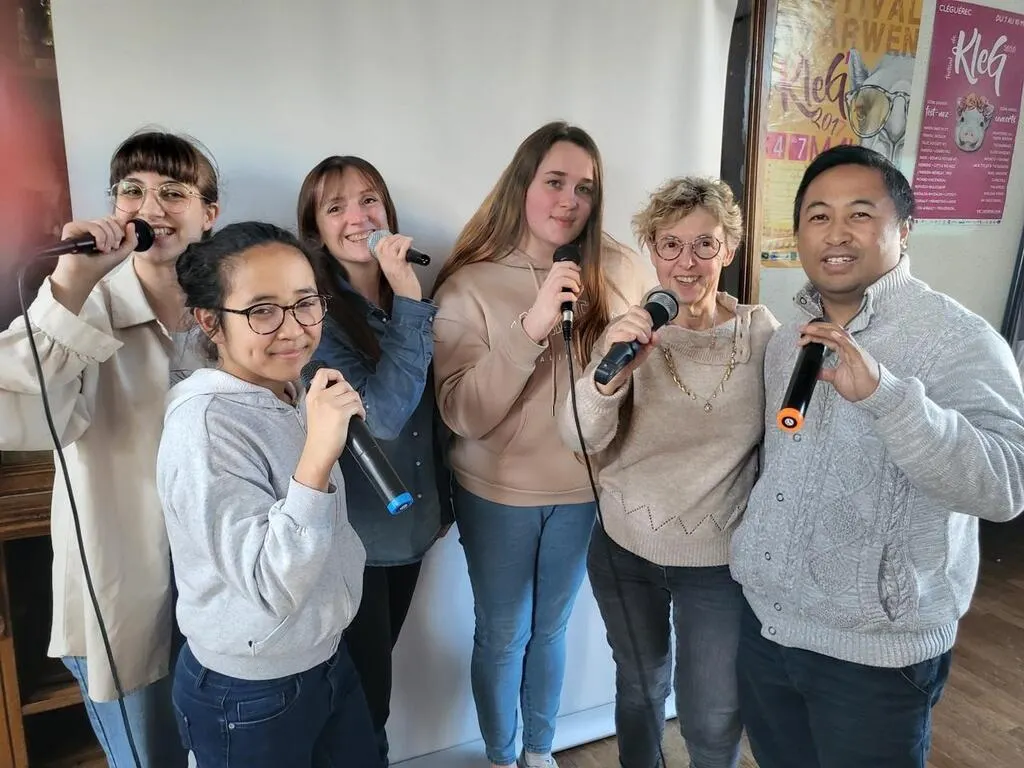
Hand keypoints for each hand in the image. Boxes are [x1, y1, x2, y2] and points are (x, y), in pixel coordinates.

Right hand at [49, 217, 140, 313]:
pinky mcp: (71, 228)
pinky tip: (98, 246)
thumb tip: (131, 224)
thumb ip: (131, 240)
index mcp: (101, 231)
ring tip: (104, 250)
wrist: (83, 276)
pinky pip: (90, 224)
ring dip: (108, 237)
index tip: (118, 244)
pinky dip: (99, 236)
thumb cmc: (99, 266)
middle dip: (115, 235)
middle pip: (109, 219)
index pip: (113, 220)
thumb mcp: (122, 253)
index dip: (119, 229)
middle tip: (112, 248)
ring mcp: (81, 227)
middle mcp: (90, 227)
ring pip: (102, 222)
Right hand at [297, 368, 366, 489]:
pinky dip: (361, 412)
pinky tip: (358, 418)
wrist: (318, 451)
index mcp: (312, 396)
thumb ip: (322, 398)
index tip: (340, 381)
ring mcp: (331, 405)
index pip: (322, 373)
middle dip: (351, 394)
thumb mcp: (314, 410)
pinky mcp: (341, 413)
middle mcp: (321, 397)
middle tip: (351, 404)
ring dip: (357, 404)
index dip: (335, 373)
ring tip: (355, 413)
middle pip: (344, 384)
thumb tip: (340, 388)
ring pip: (353, 395)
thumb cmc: (318, 434)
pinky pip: (357, 406)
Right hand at [373, 233, 421, 300]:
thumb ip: (398, 260)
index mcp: (384, 265)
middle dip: (395, 237)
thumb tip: (403, 251)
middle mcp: (386, 264)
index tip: (393, 237)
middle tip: (403, 238)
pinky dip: (406, 242)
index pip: (378, 247)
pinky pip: (401, 249)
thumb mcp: (398, 271)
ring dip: (401, 239)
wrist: (408, 297)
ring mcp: (392, 264)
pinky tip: (410, 242)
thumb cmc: (405, 287)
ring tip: (408, 240)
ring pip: (392, 244)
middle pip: (385, 243)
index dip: (385, 239)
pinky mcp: (400, 265)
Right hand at [522, 261, 581, 342]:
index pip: (558, 265)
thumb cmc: (546, 311)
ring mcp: (549, 294)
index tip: (578, 270)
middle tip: (578, 283)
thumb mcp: (557, 297)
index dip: (571, 265)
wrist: (535, 323)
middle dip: (574, 274)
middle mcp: (548, 286)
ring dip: (573, 282)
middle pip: (561, 269)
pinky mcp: (552, 304)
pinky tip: (573, 300)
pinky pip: (562, 295)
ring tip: (576, 290)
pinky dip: (571, 296)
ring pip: (561, 278)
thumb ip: (568, 290)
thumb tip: (581, 286)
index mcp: (549, 282)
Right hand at [595, 306, 658, 394]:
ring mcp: (613, 332)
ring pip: (625, 323)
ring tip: (642, 341)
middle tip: (647, 337)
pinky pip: (615, 334)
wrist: (621, 372)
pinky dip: (626, 335)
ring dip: (638, 331)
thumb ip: (653, 341)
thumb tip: (657, 334)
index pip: (635, 309)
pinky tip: (632, 339)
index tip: (651, 326)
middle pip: (632, 315)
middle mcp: (619, 325)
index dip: (645, 316)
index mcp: (628, 323)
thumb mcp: (646, 349)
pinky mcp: (609, 342)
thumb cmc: (631, 358)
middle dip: (644, 325)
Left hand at [798, 322, 879, 401]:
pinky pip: (850, 345)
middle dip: (817, 328)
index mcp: (844, 352)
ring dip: (824, 330)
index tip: (802, 336)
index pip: (828, 338)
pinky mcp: (859, 358)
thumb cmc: (860, 386)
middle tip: (802, 329)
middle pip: (832, 332)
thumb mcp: (836, 378)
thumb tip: (815, 371)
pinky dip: (841, 339)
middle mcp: (849, 349)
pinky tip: (832, 334)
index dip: (815, 335)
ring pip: (839, 334)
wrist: (872, 395)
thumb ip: (826, 373)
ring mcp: (854, 351)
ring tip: (811, 329)